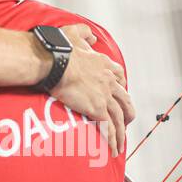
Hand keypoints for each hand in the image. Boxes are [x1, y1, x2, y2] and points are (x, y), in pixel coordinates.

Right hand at [49, 24, 135, 154]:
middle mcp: (108, 81)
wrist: (54, 62)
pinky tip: (111, 148)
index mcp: (104, 64)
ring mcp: (104, 96)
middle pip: (125, 100)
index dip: (121, 87)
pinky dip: (111, 139)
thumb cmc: (60, 48)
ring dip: (120, 133)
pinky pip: (108, 127)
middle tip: (126, 123)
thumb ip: (85, 33)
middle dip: (127, 113)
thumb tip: (92, 37)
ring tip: (120, 144)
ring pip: (119, 117)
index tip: (119, 95)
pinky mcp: (97, 109)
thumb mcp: (74, 33)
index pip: (120, 76)